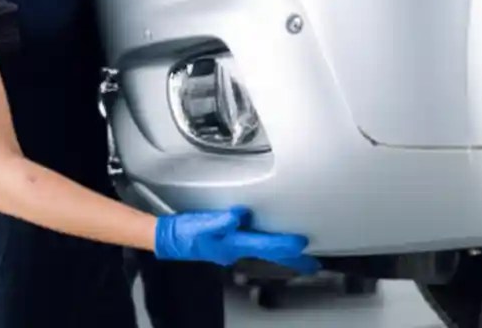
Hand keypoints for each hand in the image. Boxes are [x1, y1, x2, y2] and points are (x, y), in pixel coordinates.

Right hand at [154, 206, 320, 273]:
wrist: (169, 239)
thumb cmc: (183, 232)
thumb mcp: (200, 224)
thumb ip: (220, 221)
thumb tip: (238, 217)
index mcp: (233, 243)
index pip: (266, 245)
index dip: (285, 245)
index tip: (302, 244)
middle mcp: (236, 249)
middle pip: (271, 255)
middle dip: (293, 260)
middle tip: (312, 264)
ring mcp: (233, 249)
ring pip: (265, 253)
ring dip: (284, 256)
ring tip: (300, 258)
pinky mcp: (229, 244)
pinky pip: (256, 248)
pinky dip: (269, 248)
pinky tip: (271, 245)